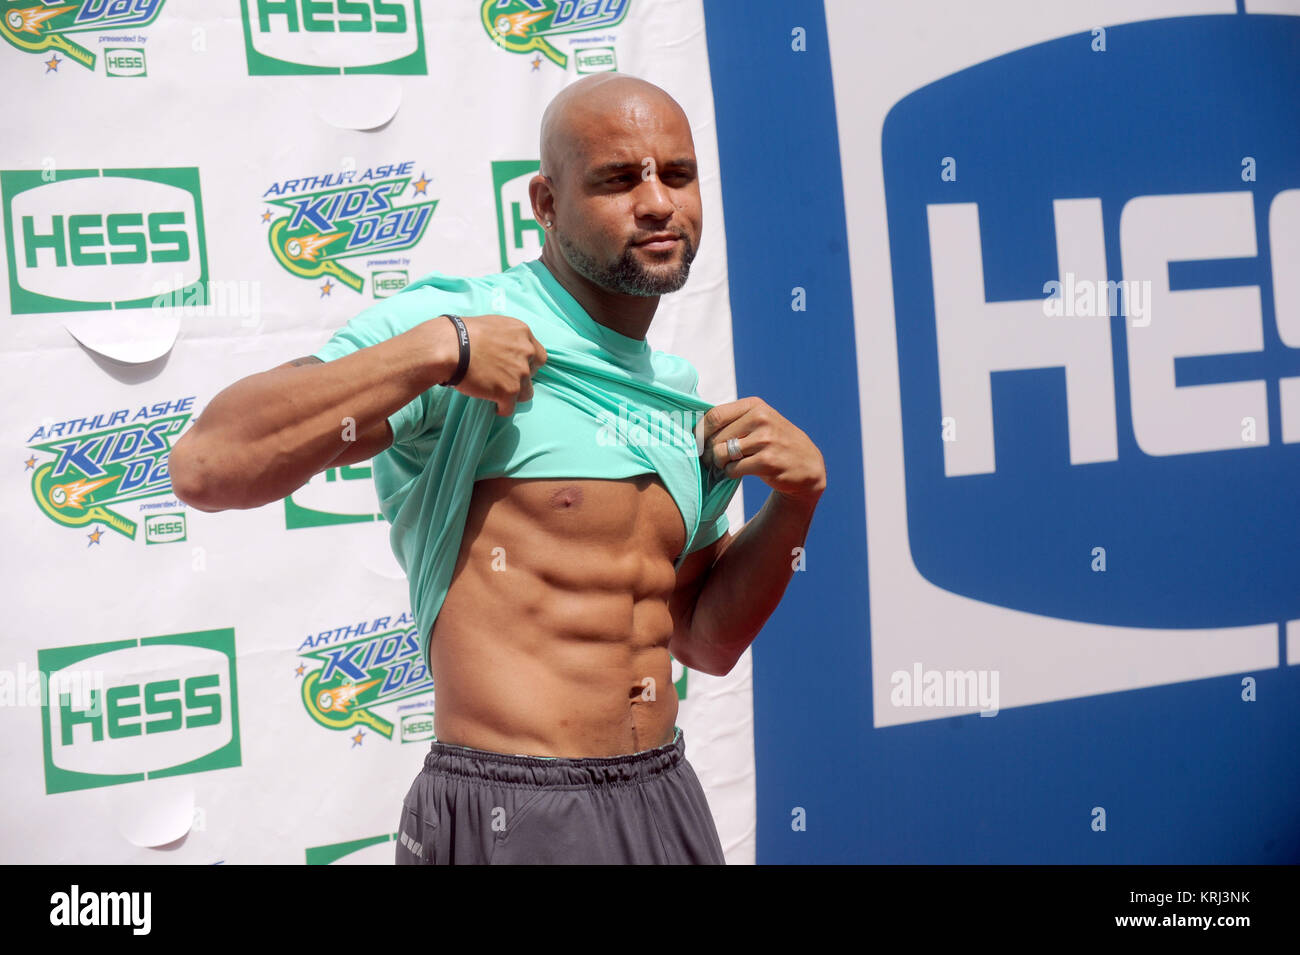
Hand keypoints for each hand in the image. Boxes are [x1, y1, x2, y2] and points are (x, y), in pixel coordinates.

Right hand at [432, 314, 546, 415]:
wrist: (451, 347)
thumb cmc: (463, 334)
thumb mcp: (493, 325)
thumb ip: (507, 337)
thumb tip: (506, 348)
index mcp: (523, 333)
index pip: (538, 355)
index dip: (528, 363)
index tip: (516, 367)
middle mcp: (526, 352)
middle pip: (533, 374)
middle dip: (521, 378)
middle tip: (504, 379)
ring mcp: (519, 373)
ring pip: (525, 393)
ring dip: (513, 394)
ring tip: (498, 394)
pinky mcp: (509, 391)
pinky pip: (510, 408)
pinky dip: (502, 408)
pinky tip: (493, 405)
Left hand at [695, 397, 825, 505]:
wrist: (806, 464)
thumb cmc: (773, 443)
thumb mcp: (759, 422)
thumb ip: (733, 419)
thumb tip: (693, 425)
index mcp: (755, 405)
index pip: (714, 416)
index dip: (700, 432)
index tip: (698, 443)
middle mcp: (761, 419)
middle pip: (716, 438)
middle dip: (709, 452)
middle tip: (712, 461)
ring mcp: (765, 440)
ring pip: (722, 454)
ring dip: (719, 464)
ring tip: (726, 465)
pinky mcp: (767, 461)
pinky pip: (733, 469)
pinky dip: (731, 473)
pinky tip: (739, 472)